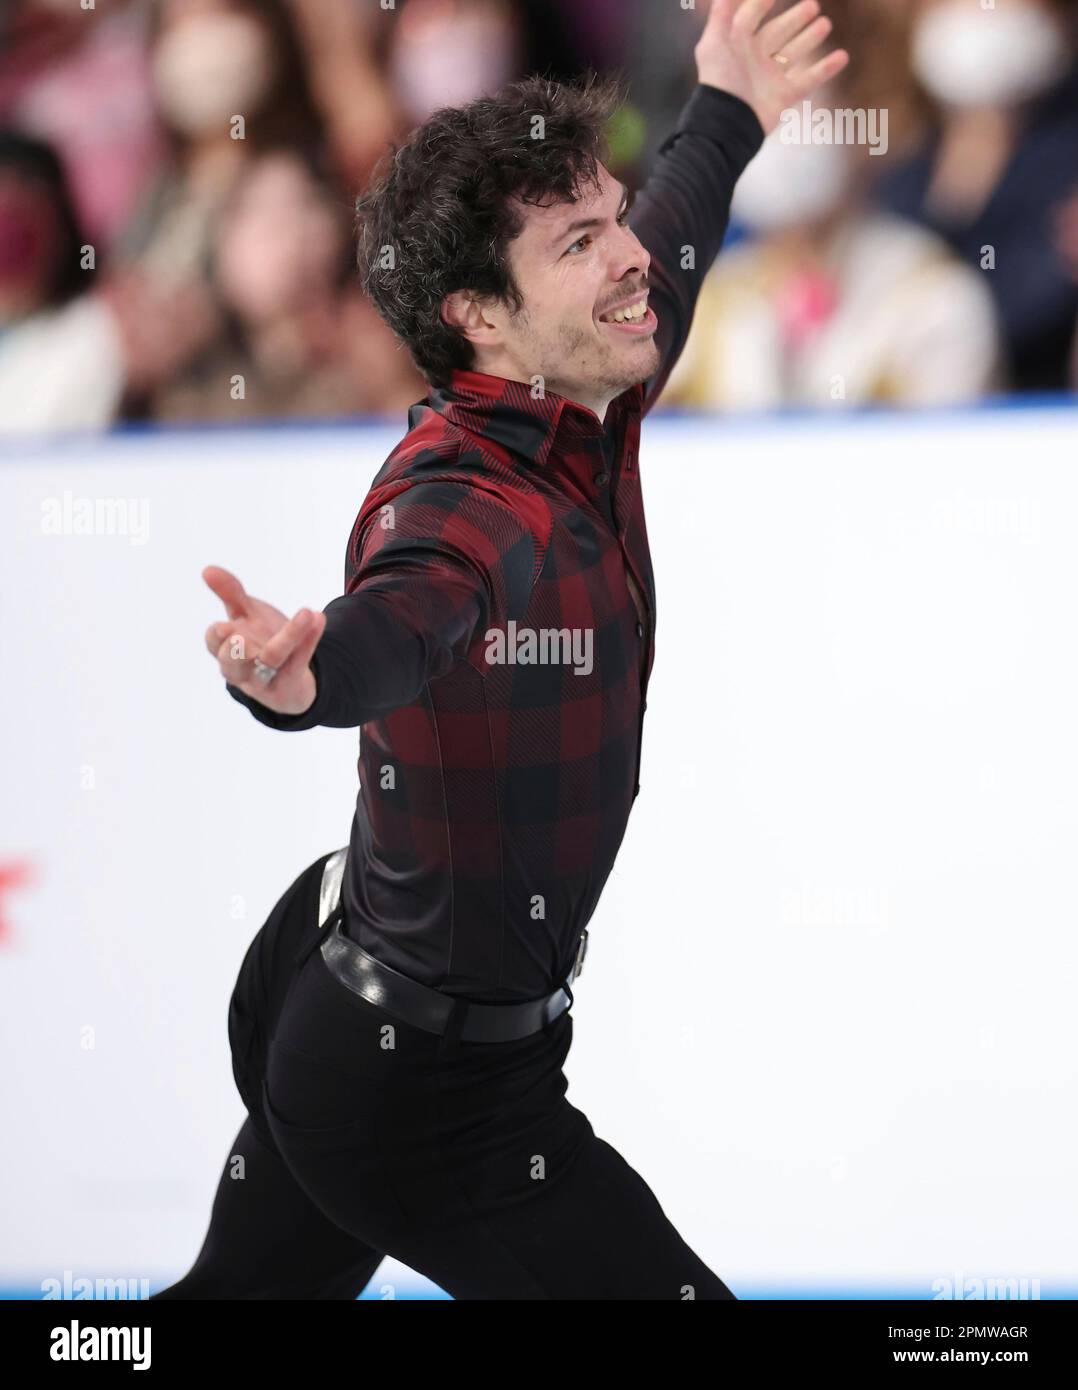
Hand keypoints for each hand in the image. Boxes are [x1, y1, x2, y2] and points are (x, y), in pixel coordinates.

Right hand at [203, 565, 326, 716]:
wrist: (289, 679)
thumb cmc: (259, 641)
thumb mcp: (245, 616)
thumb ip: (230, 594)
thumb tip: (208, 569)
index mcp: (224, 651)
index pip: (214, 642)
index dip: (217, 636)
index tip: (225, 626)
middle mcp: (240, 669)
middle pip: (233, 662)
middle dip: (236, 652)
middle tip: (241, 638)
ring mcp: (264, 679)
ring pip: (272, 660)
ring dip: (289, 636)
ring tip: (305, 614)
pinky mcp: (289, 683)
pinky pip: (299, 661)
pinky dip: (310, 639)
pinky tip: (319, 617)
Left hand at [695, 0, 849, 135]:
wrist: (728, 123)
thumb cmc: (720, 81)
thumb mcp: (714, 43)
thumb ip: (721, 13)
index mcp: (737, 44)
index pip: (752, 17)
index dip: (762, 3)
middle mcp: (754, 60)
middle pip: (778, 32)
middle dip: (795, 19)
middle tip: (813, 5)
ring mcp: (770, 79)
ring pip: (794, 53)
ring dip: (810, 38)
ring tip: (825, 24)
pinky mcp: (783, 97)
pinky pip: (808, 80)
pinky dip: (826, 69)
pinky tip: (842, 56)